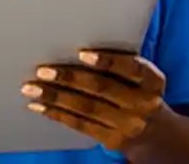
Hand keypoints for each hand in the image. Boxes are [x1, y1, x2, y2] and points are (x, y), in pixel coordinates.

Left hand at [22, 50, 166, 151]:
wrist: (155, 133)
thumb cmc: (142, 93)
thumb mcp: (145, 78)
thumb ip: (124, 64)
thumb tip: (81, 49)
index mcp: (153, 81)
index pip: (132, 68)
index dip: (107, 61)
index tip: (81, 53)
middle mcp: (143, 103)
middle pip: (103, 88)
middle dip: (71, 78)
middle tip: (44, 70)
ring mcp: (127, 124)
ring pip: (86, 108)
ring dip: (56, 97)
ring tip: (33, 88)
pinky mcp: (111, 140)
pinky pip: (80, 124)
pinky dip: (57, 114)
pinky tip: (39, 106)